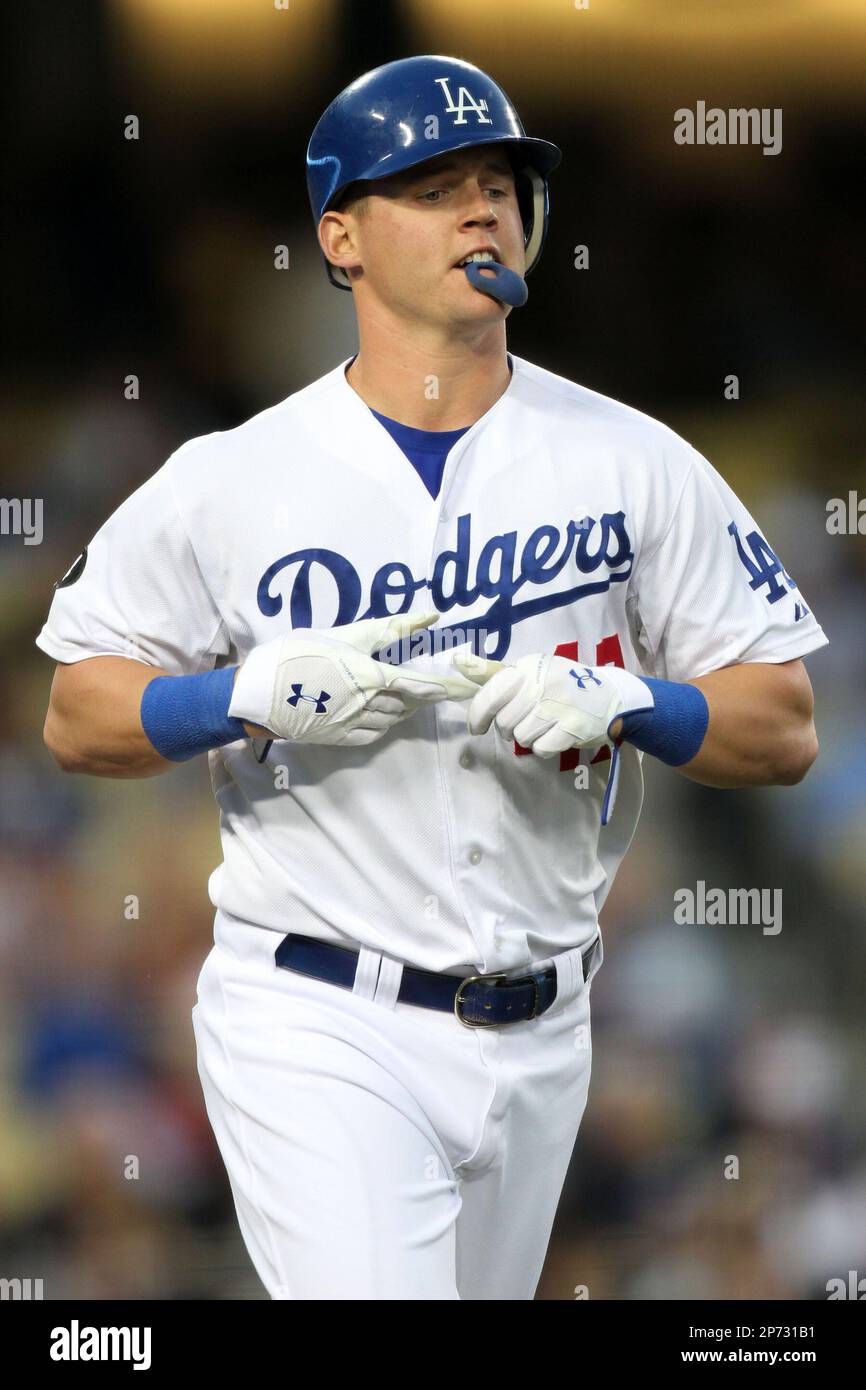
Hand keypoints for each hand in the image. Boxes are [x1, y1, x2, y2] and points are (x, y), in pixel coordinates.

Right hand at [229, 610, 477, 746]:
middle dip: (420, 696)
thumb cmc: (297, 654)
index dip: (440, 687)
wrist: (257, 691)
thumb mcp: (341, 634)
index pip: (414, 683)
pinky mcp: (338, 737)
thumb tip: (429, 617)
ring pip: (390, 719)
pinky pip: (373, 735)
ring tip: (406, 699)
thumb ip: (385, 629)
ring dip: (402, 709)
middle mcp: (364, 703)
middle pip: (405, 703)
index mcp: (366, 675)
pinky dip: (383, 724)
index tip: (460, 689)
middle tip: (431, 690)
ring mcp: (351, 723)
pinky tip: (383, 715)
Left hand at [453, 651, 652, 757]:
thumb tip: (458, 662)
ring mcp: (558, 706)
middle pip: (504, 722)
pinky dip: (545, 748)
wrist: (611, 697)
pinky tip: (556, 735)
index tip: (477, 727)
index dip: (478, 715)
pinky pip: (540, 749)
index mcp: (528, 667)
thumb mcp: (531, 672)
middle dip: (510, 728)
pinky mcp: (572, 728)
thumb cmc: (562, 685)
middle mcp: (542, 683)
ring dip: (529, 738)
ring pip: (520, 738)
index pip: (490, 694)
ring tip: (544, 726)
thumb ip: (494, 672)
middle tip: (526, 722)